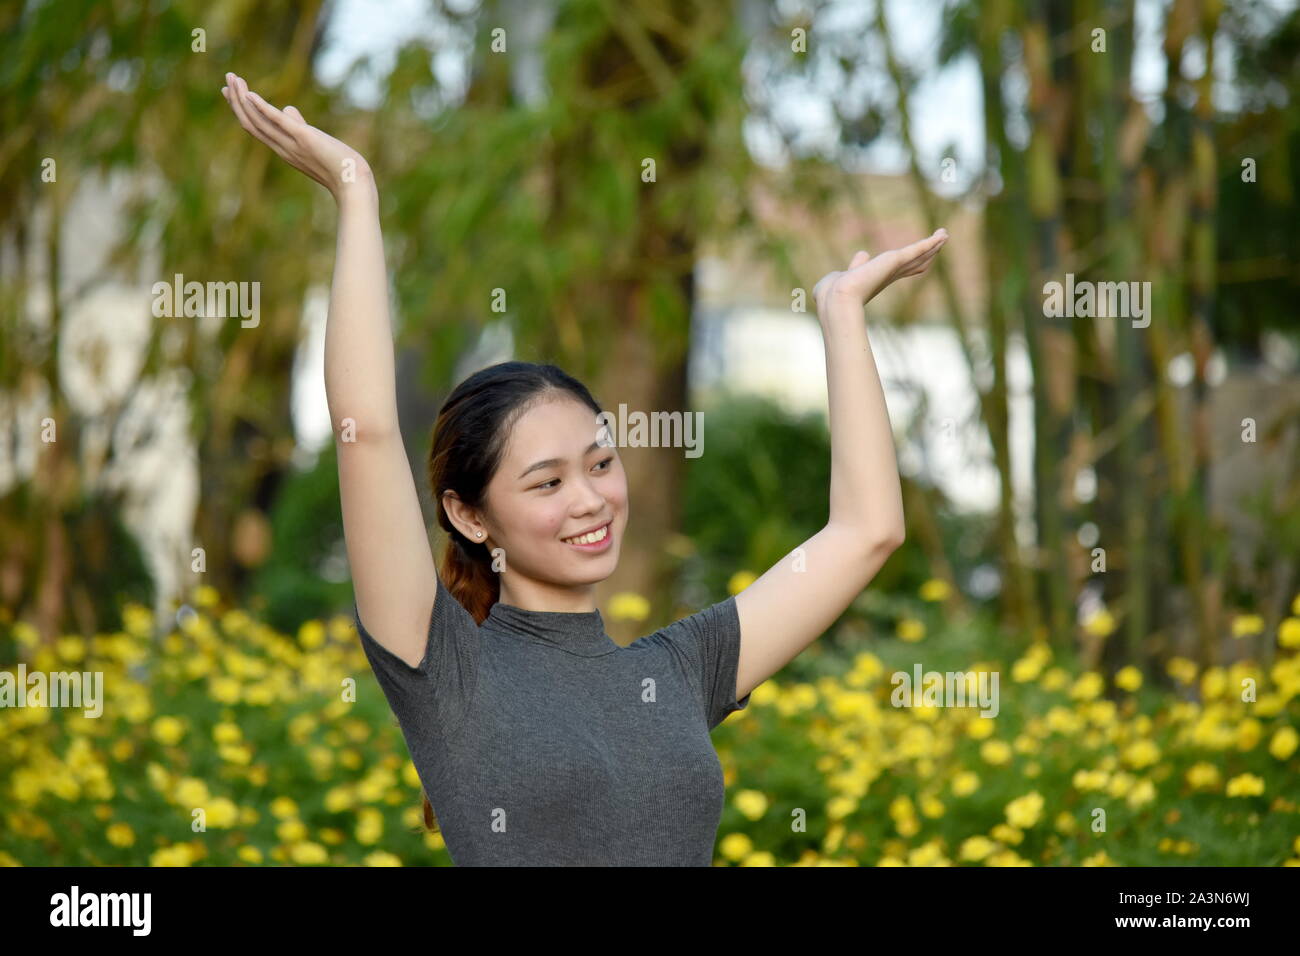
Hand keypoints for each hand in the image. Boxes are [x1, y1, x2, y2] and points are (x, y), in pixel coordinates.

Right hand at [221, 71, 371, 199]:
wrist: (354, 183)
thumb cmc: (339, 165)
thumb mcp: (314, 142)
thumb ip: (298, 125)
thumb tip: (288, 108)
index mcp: (284, 150)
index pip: (256, 129)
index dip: (241, 110)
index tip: (230, 92)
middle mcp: (283, 149)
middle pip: (251, 124)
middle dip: (236, 101)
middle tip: (227, 79)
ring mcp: (292, 145)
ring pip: (258, 122)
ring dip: (244, 99)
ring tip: (234, 78)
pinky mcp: (304, 138)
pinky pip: (278, 122)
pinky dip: (263, 108)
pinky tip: (250, 94)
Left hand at [812, 228, 947, 317]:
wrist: (836, 298)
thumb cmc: (834, 293)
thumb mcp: (846, 275)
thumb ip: (857, 265)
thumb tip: (863, 254)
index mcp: (877, 279)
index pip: (899, 270)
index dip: (911, 263)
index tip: (922, 258)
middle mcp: (889, 276)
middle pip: (914, 262)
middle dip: (927, 252)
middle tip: (940, 243)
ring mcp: (893, 269)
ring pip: (918, 255)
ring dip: (932, 244)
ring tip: (945, 234)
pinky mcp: (895, 260)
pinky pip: (917, 249)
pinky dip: (929, 242)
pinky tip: (941, 234)